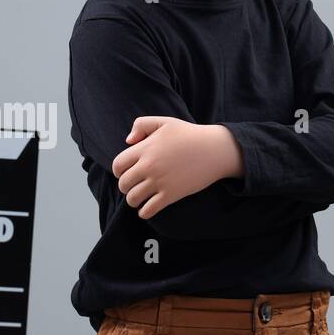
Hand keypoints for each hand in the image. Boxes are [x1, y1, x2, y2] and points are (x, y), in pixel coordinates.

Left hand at [112, 116, 241, 219]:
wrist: (214, 149)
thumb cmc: (189, 135)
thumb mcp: (164, 122)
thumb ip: (142, 125)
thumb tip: (128, 141)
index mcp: (145, 149)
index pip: (118, 165)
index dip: (119, 171)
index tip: (125, 173)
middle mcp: (149, 166)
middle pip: (123, 184)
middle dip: (125, 187)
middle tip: (134, 186)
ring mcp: (159, 181)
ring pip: (133, 199)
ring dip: (133, 200)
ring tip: (140, 197)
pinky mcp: (171, 194)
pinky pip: (148, 210)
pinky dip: (144, 212)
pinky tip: (147, 208)